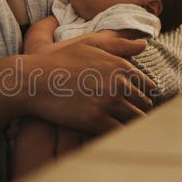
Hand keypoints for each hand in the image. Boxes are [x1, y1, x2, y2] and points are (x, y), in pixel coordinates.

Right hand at [19, 36, 156, 133]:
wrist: (33, 80)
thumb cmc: (60, 60)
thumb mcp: (90, 44)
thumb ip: (119, 44)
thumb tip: (144, 44)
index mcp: (121, 66)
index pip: (148, 86)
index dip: (144, 95)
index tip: (136, 102)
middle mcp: (119, 84)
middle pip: (145, 105)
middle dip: (140, 111)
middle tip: (131, 118)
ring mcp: (108, 103)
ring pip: (136, 120)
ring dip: (133, 126)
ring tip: (126, 129)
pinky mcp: (95, 121)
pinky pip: (120, 132)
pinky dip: (121, 135)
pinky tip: (115, 137)